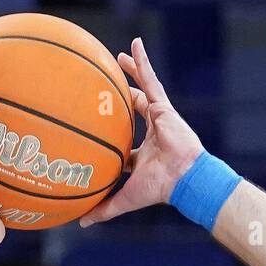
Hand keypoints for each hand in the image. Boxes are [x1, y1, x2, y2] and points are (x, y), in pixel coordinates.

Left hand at [78, 38, 203, 227]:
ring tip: (117, 59)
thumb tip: (81, 221)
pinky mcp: (164, 107)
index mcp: (142, 156)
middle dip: (120, 102)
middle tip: (104, 90)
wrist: (184, 178)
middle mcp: (150, 135)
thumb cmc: (159, 189)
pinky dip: (142, 62)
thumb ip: (104, 209)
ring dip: (131, 75)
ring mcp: (158, 120)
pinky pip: (151, 79)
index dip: (112, 141)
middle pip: (132, 113)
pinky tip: (134, 44)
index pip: (124, 146)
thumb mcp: (125, 199)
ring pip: (142, 92)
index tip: (97, 134)